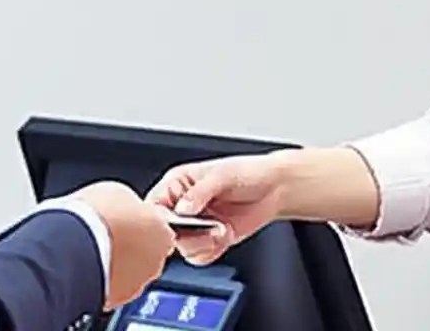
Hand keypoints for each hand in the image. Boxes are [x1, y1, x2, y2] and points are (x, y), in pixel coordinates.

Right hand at [73, 181, 176, 309]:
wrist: (71, 245)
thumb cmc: (96, 216)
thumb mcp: (119, 193)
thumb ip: (131, 207)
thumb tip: (126, 210)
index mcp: (163, 234)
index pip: (160, 229)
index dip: (141, 222)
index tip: (126, 218)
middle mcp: (155, 263)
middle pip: (147, 253)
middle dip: (130, 246)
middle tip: (108, 233)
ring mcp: (134, 284)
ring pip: (129, 273)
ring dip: (116, 263)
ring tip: (93, 248)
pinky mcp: (112, 299)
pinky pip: (110, 285)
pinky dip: (101, 276)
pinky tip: (86, 263)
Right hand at [146, 154, 283, 265]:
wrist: (275, 188)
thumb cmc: (248, 172)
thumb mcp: (222, 175)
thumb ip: (199, 192)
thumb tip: (182, 209)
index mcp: (177, 184)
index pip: (154, 205)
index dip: (159, 217)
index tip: (173, 223)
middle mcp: (183, 206)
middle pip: (165, 231)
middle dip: (185, 234)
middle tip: (202, 227)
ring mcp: (196, 225)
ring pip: (181, 247)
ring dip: (201, 243)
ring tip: (219, 229)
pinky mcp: (209, 240)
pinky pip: (199, 256)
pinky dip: (211, 250)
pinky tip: (224, 235)